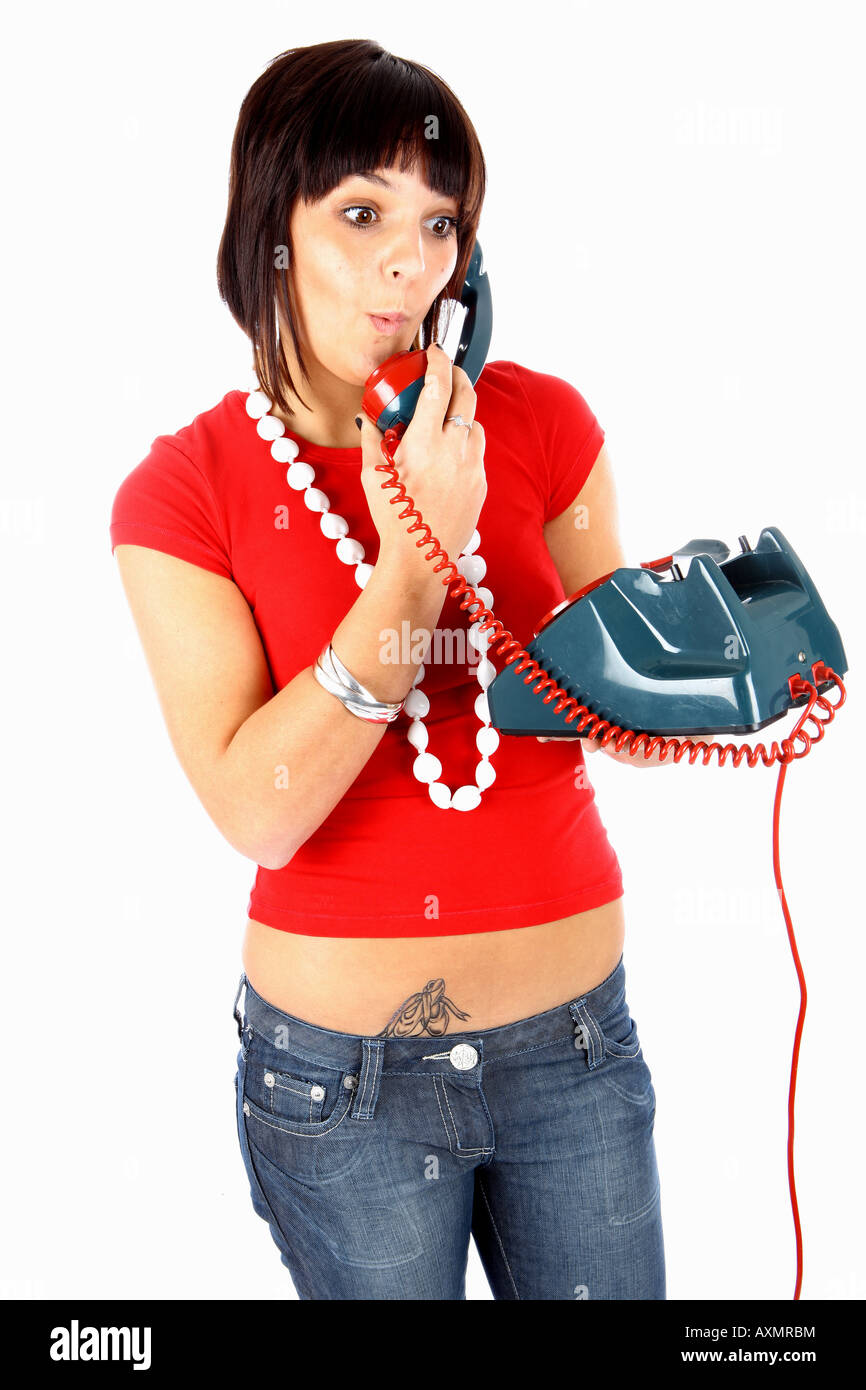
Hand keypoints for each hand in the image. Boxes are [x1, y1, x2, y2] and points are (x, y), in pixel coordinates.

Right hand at [358, 343, 486, 581]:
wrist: (422, 558)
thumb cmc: (394, 520)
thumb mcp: (373, 477)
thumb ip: (372, 439)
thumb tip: (368, 417)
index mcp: (425, 442)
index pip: (439, 386)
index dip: (438, 362)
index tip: (434, 353)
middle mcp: (455, 450)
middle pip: (468, 395)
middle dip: (458, 377)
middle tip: (446, 373)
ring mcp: (473, 467)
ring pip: (475, 424)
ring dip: (462, 414)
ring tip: (444, 420)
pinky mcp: (482, 483)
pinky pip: (477, 452)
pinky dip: (465, 444)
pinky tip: (448, 456)